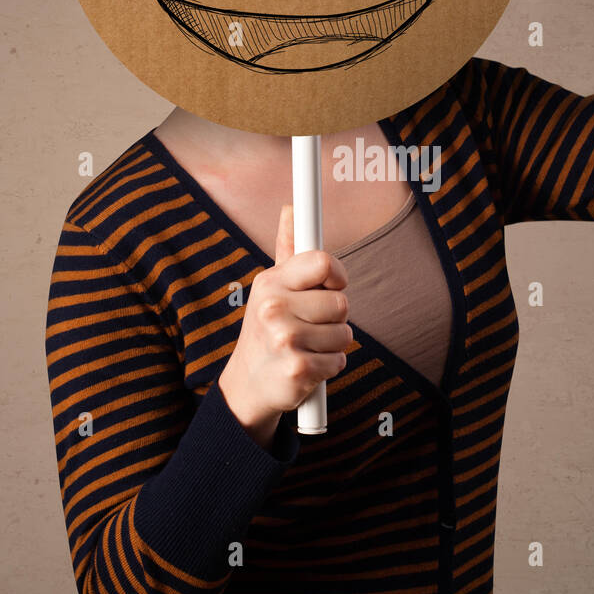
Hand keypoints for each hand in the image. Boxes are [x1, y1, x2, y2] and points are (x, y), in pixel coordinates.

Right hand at [218, 205, 351, 446]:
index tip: (332, 287)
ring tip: (307, 347)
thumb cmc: (268, 330)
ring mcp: (284, 338)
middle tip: (310, 326)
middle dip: (335, 318)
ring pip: (344, 334)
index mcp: (270, 282)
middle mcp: (273, 306)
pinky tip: (308, 367)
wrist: (248, 384)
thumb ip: (287, 248)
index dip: (337, 276)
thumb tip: (290, 208)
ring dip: (333, 345)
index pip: (323, 262)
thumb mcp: (272, 288)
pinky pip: (338, 361)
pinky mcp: (296, 368)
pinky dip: (330, 367)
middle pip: (341, 303)